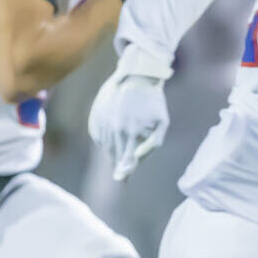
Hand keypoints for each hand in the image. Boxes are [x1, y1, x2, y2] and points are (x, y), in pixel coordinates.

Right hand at [89, 45, 172, 180]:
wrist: (134, 76)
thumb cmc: (153, 102)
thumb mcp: (162, 123)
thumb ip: (153, 143)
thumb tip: (136, 158)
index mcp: (130, 133)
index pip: (125, 159)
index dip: (124, 171)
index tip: (122, 181)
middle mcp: (113, 130)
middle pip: (114, 155)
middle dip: (119, 165)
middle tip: (123, 175)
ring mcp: (101, 123)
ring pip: (106, 147)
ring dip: (112, 154)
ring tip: (119, 159)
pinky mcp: (95, 118)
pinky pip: (99, 137)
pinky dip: (106, 142)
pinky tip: (113, 140)